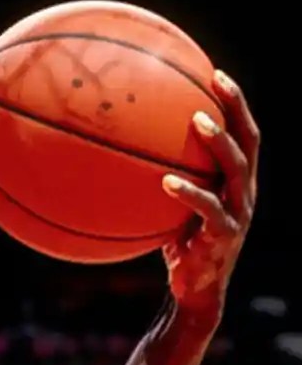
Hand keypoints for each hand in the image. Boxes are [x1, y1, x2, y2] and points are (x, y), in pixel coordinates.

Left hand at [160, 70, 260, 320]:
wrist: (195, 290)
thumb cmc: (177, 245)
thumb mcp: (168, 208)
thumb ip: (158, 180)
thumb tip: (114, 154)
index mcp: (236, 182)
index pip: (244, 133)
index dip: (235, 103)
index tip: (215, 74)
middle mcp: (245, 192)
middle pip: (250, 141)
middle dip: (236, 108)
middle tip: (215, 83)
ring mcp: (239, 213)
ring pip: (237, 169)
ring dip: (218, 143)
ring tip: (198, 121)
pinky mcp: (225, 236)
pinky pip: (208, 209)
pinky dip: (188, 193)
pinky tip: (165, 181)